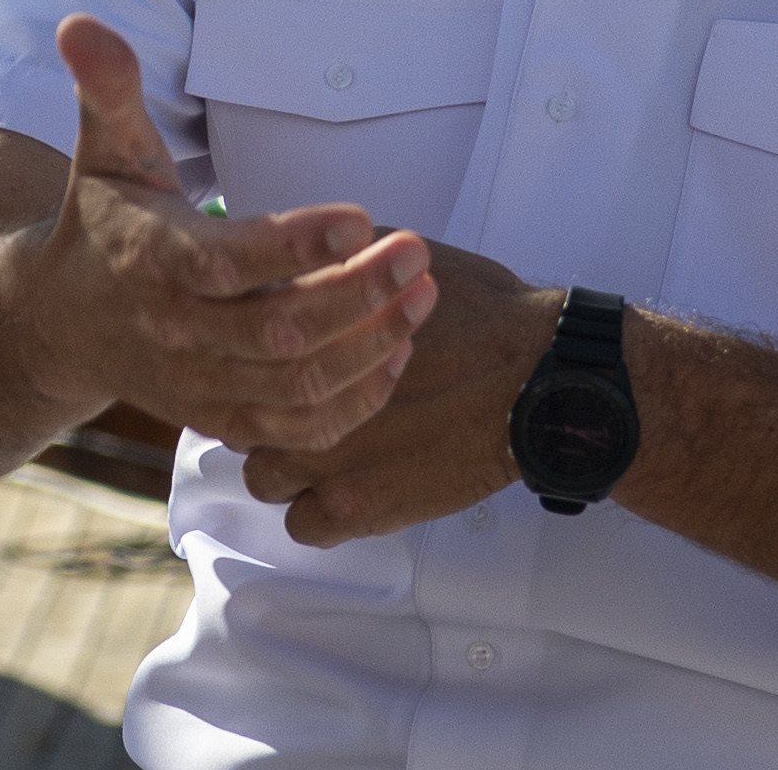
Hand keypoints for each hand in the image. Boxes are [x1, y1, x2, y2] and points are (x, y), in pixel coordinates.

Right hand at [16, 14, 435, 452]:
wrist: (62, 322)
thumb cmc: (102, 222)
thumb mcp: (103, 149)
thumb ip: (106, 87)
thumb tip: (80, 23)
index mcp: (150, 259)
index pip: (227, 262)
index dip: (295, 246)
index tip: (360, 217)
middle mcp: (174, 331)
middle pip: (279, 330)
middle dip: (358, 295)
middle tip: (416, 252)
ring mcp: (199, 385)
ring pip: (298, 384)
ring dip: (371, 345)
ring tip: (422, 294)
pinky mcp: (222, 419)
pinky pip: (299, 429)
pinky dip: (356, 402)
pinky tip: (395, 351)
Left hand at [237, 240, 561, 543]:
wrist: (536, 376)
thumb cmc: (480, 314)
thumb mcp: (398, 258)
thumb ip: (340, 263)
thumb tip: (312, 251)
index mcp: (299, 335)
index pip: (241, 355)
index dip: (262, 362)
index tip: (284, 368)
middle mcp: (294, 398)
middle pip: (242, 417)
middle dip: (270, 413)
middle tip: (311, 410)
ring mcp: (321, 458)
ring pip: (264, 477)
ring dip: (290, 467)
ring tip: (332, 454)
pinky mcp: (357, 508)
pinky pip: (304, 526)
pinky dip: (321, 514)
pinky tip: (352, 491)